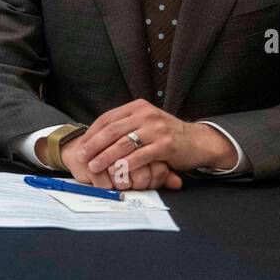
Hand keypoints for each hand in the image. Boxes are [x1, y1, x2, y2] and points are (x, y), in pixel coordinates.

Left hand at [79, 100, 236, 175]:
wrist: (198, 141)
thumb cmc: (165, 135)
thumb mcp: (145, 123)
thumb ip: (124, 126)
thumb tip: (93, 139)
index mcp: (138, 107)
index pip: (107, 118)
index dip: (91, 133)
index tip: (80, 146)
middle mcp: (146, 115)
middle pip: (112, 130)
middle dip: (94, 145)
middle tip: (81, 157)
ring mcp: (157, 129)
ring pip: (123, 144)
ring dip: (105, 157)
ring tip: (94, 167)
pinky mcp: (166, 145)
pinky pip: (140, 156)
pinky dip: (125, 165)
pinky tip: (116, 172)